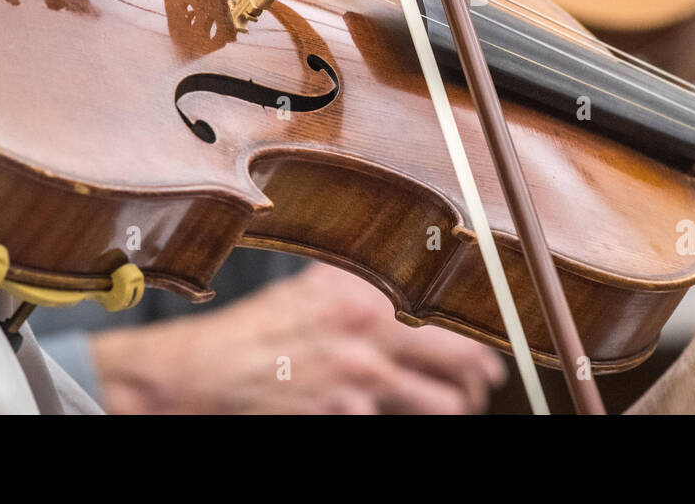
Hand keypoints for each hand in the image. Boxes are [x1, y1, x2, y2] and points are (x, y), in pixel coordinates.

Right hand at [91, 260, 506, 413]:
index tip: (486, 355)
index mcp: (365, 300)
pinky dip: (402, 425)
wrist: (208, 371)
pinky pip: (393, 427)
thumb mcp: (310, 288)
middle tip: (483, 387)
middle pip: (459, 363)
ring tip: (453, 408)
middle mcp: (367, 339)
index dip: (477, 343)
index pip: (448, 320)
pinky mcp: (342, 418)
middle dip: (479, 381)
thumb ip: (357, 281)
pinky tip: (394, 417)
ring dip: (453, 408)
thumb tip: (400, 267)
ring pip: (439, 405)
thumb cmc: (257, 328)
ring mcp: (357, 384)